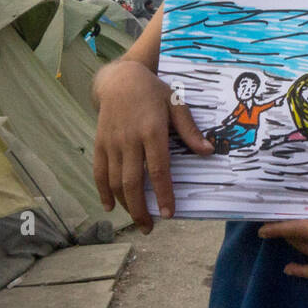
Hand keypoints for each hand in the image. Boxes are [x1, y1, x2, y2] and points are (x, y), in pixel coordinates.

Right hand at [92, 60, 213, 233]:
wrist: (120, 79)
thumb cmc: (153, 92)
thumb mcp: (176, 104)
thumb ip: (190, 130)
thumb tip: (208, 151)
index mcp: (152, 130)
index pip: (158, 169)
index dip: (163, 193)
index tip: (168, 213)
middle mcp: (129, 139)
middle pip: (133, 182)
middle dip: (140, 209)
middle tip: (149, 228)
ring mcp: (112, 143)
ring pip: (115, 181)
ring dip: (125, 204)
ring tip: (137, 220)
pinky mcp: (99, 143)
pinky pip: (99, 172)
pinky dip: (103, 191)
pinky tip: (110, 207)